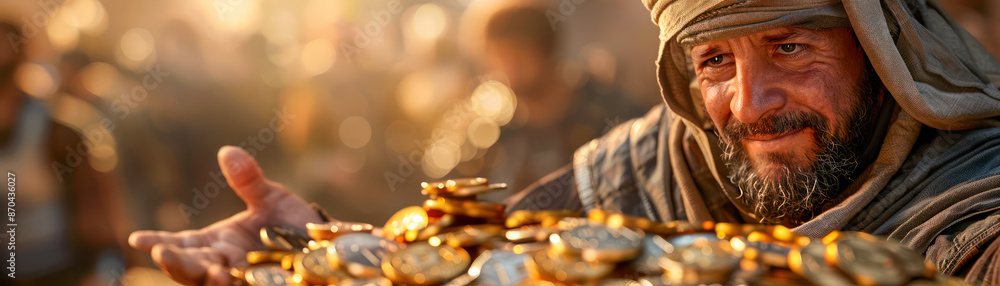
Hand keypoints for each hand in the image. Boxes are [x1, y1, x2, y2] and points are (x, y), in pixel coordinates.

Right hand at [129, 146, 323, 285]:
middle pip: (191, 268)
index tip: (137, 239)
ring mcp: (241, 280)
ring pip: (211, 284)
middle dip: (176, 263)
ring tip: (209, 272)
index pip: (182, 244)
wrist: (330, 245)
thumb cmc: (294, 223)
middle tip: (162, 254)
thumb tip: (228, 151)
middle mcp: (225, 265)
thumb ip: (249, 181)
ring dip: (204, 279)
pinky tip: (229, 280)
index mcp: (218, 244)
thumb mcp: (271, 199)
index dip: (159, 242)